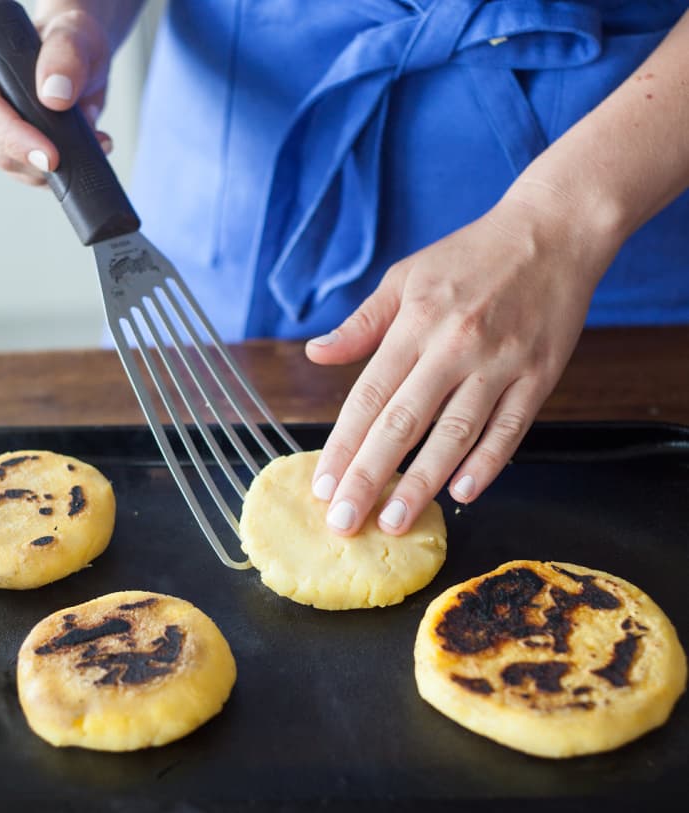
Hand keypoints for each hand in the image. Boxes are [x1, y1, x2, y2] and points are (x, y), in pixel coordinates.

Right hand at [0, 9, 112, 185]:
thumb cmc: (72, 40)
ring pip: (19, 169)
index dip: (14, 138)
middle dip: (40, 162)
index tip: (50, 156)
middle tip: (78, 154)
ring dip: (60, 168)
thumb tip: (54, 96)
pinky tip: (91, 147)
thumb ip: (65, 57)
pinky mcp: (21, 151)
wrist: (84, 58)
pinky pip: (40, 175)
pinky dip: (68, 171)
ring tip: (96, 138)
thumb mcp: (75, 36)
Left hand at [305, 185, 616, 536]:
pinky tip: (463, 492)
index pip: (368, 397)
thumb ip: (362, 323)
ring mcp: (500, 363)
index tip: (323, 485)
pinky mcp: (539, 376)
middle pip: (403, 422)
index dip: (342, 445)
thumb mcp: (406, 276)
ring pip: (455, 433)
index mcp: (415, 322)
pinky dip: (488, 462)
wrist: (553, 232)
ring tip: (394, 521)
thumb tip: (316, 354)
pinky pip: (511, 427)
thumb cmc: (471, 256)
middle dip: (369, 477)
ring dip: (422, 482)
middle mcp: (454, 345)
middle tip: (345, 522)